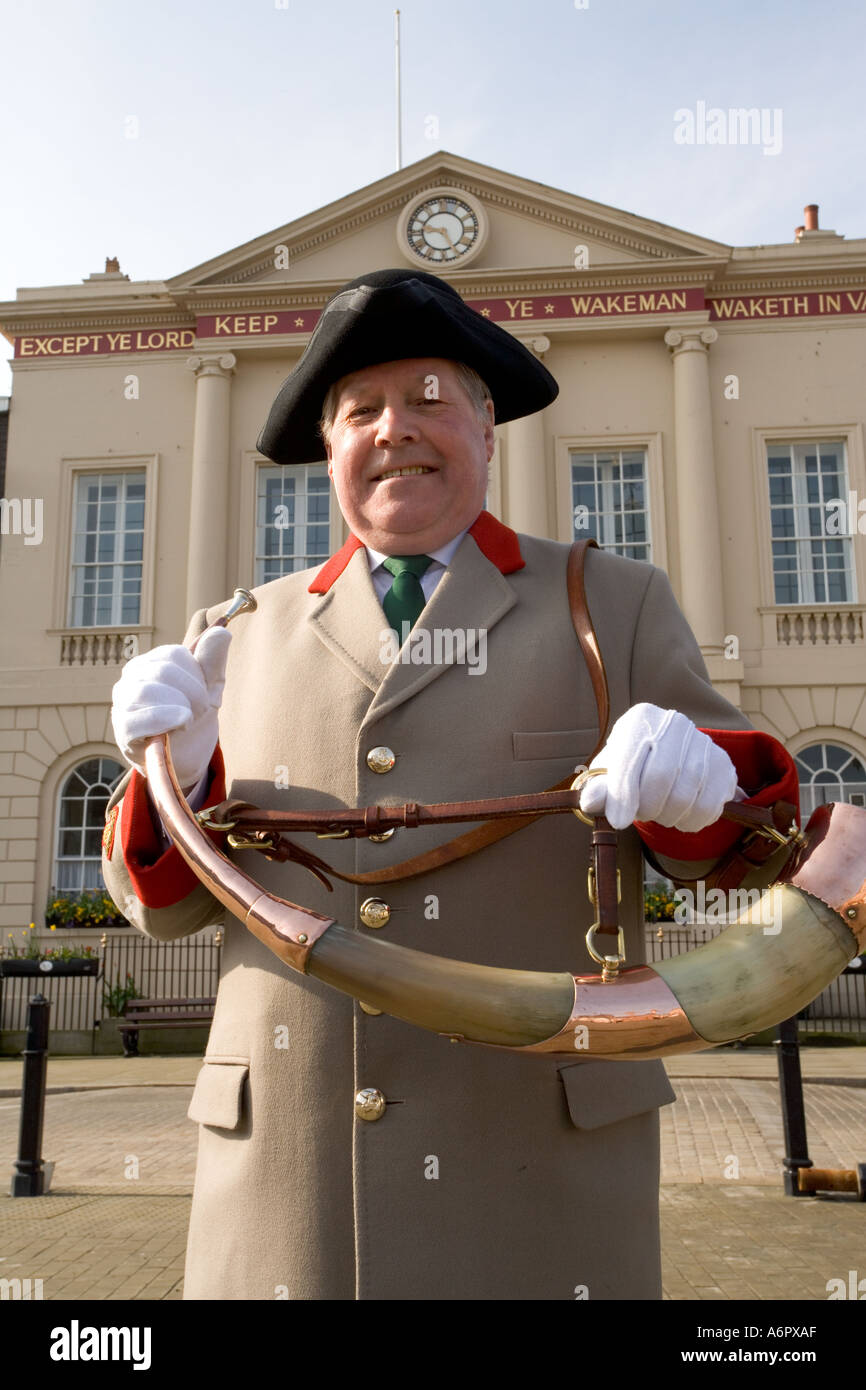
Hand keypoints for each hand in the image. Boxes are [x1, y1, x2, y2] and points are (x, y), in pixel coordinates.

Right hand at [111, 627, 231, 787]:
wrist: (186, 759)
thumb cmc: (193, 718)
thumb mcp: (210, 689)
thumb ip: (213, 661)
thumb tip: (222, 631)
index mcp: (150, 663)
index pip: (172, 654)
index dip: (197, 673)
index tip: (206, 693)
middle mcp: (131, 678)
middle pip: (162, 671)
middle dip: (192, 692)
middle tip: (202, 710)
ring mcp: (123, 704)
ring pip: (147, 690)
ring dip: (180, 706)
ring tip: (189, 719)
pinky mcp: (123, 731)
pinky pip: (136, 719)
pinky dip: (164, 719)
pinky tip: (180, 724)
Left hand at [578, 702, 738, 831]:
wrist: (668, 758)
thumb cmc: (632, 766)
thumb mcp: (610, 772)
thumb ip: (599, 787)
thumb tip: (590, 802)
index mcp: (641, 719)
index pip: (631, 759)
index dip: (623, 795)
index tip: (618, 822)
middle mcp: (675, 723)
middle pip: (662, 776)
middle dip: (648, 807)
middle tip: (642, 815)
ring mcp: (704, 742)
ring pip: (687, 794)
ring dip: (668, 816)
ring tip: (660, 813)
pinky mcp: (724, 765)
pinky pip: (710, 805)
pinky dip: (692, 821)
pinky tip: (681, 817)